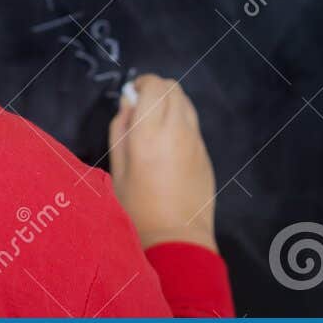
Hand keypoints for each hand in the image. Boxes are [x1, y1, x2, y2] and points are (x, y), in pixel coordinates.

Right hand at [107, 74, 218, 252]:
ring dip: (170, 102)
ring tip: (156, 123)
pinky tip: (169, 143)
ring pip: (186, 102)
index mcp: (150, 133)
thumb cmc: (138, 208)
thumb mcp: (117, 169)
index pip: (154, 86)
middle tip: (142, 107)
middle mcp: (177, 130)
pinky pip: (193, 123)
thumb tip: (127, 104)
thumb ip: (120, 130)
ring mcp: (195, 141)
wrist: (176, 238)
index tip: (132, 95)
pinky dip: (181, 120)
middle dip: (156, 90)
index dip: (141, 84)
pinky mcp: (205, 153)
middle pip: (173, 88)